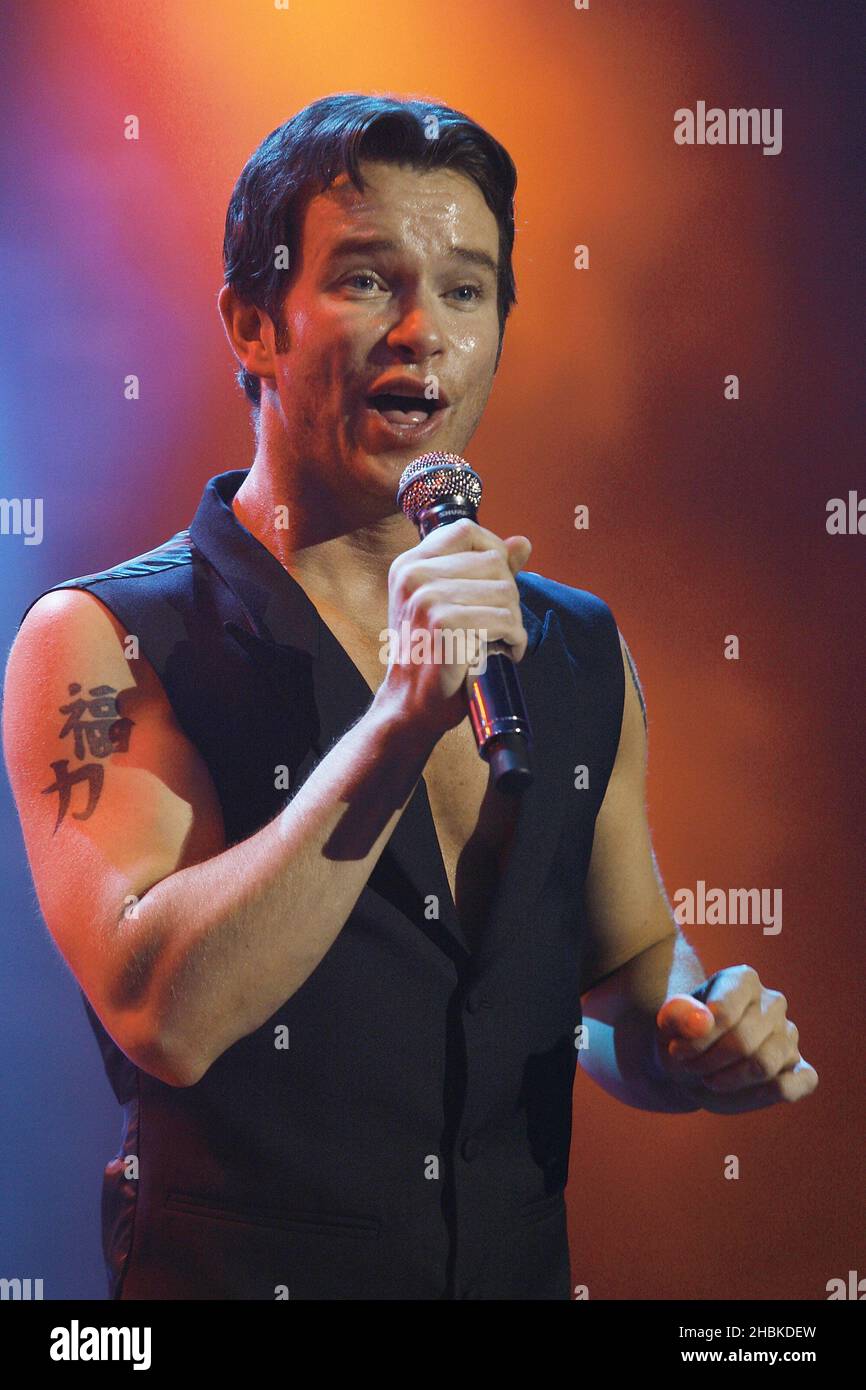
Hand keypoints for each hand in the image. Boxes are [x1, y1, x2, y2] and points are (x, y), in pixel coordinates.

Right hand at [382, 519, 531, 738]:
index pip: (467, 531)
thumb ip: (484, 569)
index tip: (498, 582)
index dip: (494, 551)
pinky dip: (513, 640)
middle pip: (494, 563)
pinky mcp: (445, 622)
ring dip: (513, 622)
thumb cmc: (434, 654)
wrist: (413, 702)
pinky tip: (501, 653)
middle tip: (497, 626)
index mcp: (410, 564)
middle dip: (507, 596)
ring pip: (505, 591)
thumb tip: (523, 543)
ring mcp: (427, 597)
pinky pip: (505, 619)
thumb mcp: (451, 602)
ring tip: (497, 641)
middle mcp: (414, 575)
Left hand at [653, 965, 818, 1112]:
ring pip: (765, 1064)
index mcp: (743, 980)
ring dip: (729, 1080)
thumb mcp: (667, 1024)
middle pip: (743, 1042)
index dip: (697, 1042)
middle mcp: (773, 1003)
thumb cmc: (682, 1038)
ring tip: (710, 1078)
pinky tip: (743, 1091)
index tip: (677, 1051)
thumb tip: (704, 1020)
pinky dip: (766, 1094)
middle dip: (710, 1063)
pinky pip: (799, 1084)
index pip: (725, 1013)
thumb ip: (678, 1015)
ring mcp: (790, 1036)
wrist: (691, 1064)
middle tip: (692, 1068)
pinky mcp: (802, 1070)